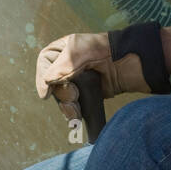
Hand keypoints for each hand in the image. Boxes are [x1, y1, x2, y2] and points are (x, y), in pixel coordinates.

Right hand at [35, 24, 170, 121]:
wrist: (127, 63)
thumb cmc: (102, 51)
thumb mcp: (76, 54)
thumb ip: (57, 69)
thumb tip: (45, 88)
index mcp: (61, 50)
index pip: (44, 64)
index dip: (43, 79)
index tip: (47, 94)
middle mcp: (66, 65)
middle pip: (53, 85)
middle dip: (62, 95)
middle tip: (74, 97)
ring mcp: (76, 80)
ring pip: (62, 98)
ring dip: (67, 107)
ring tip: (75, 112)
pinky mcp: (86, 93)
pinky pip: (73, 105)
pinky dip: (73, 113)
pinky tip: (75, 118)